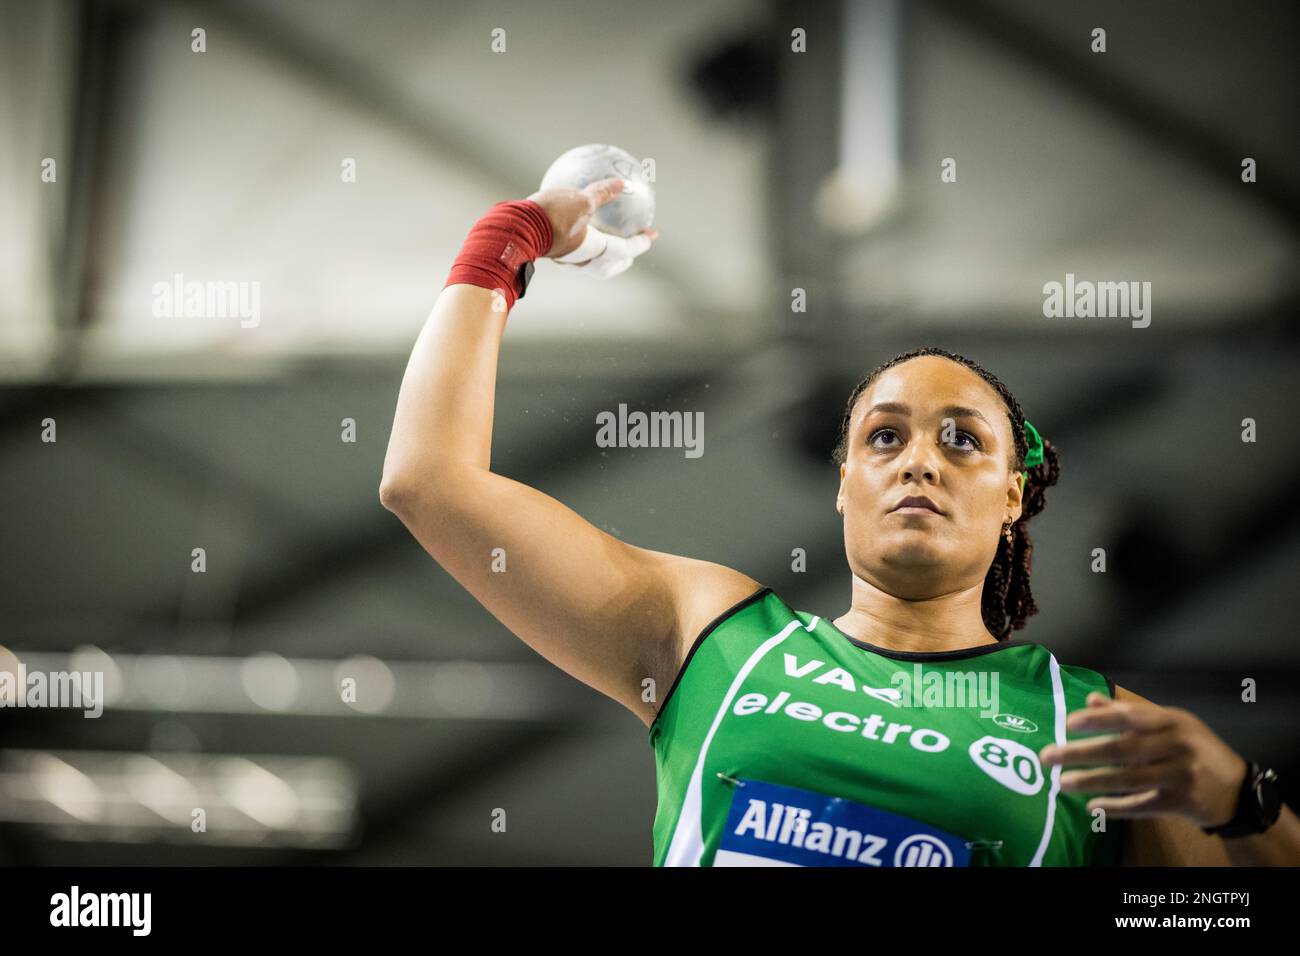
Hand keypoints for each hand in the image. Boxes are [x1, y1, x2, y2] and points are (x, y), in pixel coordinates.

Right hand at [526, 178, 657, 260]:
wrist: (514, 227)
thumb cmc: (549, 215)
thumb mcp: (580, 200)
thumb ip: (602, 193)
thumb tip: (623, 184)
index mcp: (594, 250)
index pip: (625, 250)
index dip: (641, 242)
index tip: (653, 234)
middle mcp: (582, 260)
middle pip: (610, 265)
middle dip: (623, 258)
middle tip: (632, 248)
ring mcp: (566, 259)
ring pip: (592, 263)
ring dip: (605, 256)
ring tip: (608, 243)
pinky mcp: (553, 252)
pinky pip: (576, 250)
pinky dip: (585, 244)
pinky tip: (580, 226)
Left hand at [1039, 692, 1248, 827]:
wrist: (1237, 789)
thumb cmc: (1194, 750)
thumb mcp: (1170, 724)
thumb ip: (1130, 713)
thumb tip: (1091, 699)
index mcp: (1171, 721)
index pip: (1130, 717)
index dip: (1098, 719)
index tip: (1068, 723)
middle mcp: (1178, 745)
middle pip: (1123, 749)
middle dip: (1081, 753)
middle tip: (1048, 757)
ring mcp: (1182, 775)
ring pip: (1129, 779)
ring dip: (1092, 782)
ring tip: (1062, 784)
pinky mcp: (1183, 803)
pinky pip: (1143, 805)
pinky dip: (1117, 807)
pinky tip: (1093, 806)